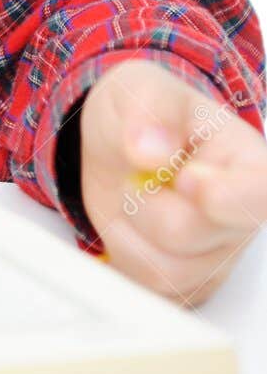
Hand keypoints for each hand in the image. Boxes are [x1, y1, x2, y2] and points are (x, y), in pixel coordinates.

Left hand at [79, 57, 266, 304]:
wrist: (119, 148)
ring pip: (164, 269)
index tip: (187, 179)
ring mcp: (218, 255)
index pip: (258, 192)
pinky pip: (147, 285)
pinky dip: (125, 252)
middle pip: (187, 234)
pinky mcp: (190, 283)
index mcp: (246, 160)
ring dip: (130, 229)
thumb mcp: (140, 88)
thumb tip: (152, 149)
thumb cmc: (144, 116)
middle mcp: (242, 216)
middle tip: (138, 172)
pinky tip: (133, 223)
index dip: (226, 196)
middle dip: (143, 201)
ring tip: (136, 194)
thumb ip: (151, 111)